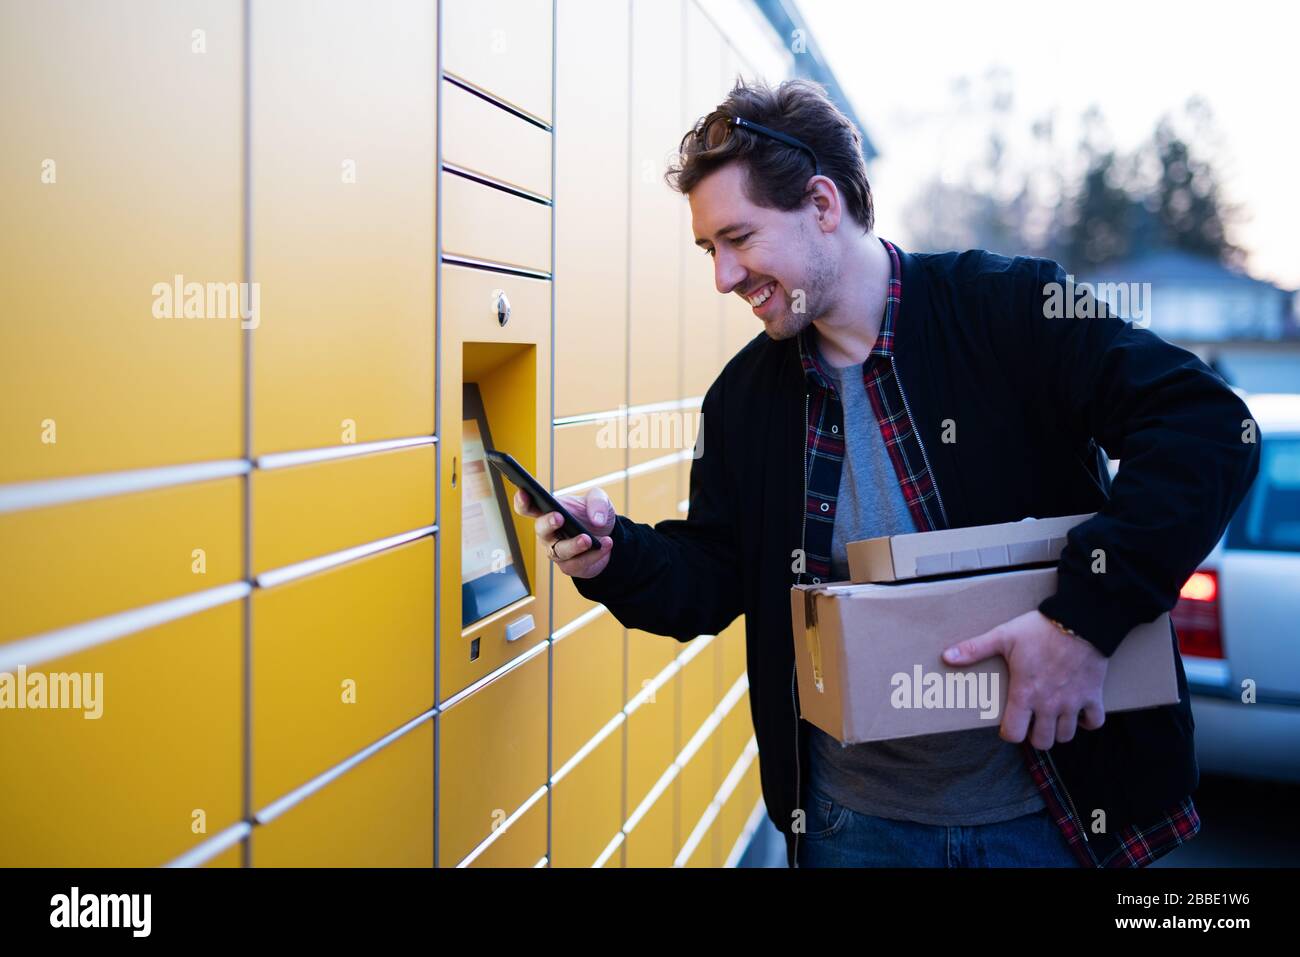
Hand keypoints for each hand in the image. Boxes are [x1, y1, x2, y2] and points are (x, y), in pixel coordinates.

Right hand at [513, 486, 615, 579]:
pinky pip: (579, 563)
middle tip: (559, 517)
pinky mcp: (569, 566)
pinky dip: (594, 554)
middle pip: (541, 529)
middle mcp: (548, 533)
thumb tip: (596, 520)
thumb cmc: (594, 514)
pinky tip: (606, 544)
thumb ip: (598, 501)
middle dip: (548, 523)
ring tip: (588, 539)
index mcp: (549, 511)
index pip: (528, 507)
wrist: (609, 536)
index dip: (522, 501)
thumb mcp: (600, 500)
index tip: (524, 492)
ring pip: (560, 551)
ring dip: (574, 545)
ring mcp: (556, 551)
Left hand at [941, 610, 1107, 748]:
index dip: (1009, 733)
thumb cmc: (1039, 629)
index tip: (1009, 722)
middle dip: (1034, 736)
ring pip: (1066, 736)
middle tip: (1031, 721)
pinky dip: (1087, 722)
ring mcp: (1073, 703)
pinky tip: (1077, 712)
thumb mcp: (1003, 636)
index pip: (1013, 735)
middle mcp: (1049, 704)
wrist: (1080, 620)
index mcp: (1025, 694)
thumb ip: (974, 649)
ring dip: (1058, 731)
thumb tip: (946, 657)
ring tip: (1051, 717)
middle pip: (1042, 743)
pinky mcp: (1093, 696)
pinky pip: (1095, 723)